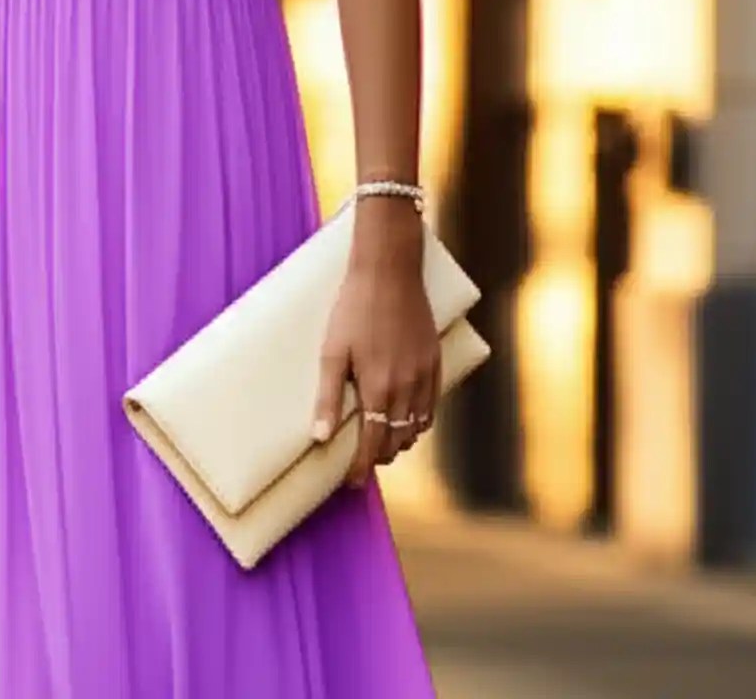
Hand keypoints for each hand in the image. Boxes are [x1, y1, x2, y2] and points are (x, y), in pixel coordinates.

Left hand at [312, 200, 440, 487]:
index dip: (361, 468)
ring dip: (399, 441)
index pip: (372, 444)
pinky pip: (432, 405)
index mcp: (378, 388)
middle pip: (396, 441)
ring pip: (418, 428)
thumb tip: (319, 438)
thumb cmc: (353, 309)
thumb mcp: (332, 352)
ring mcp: (425, 374)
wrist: (390, 271)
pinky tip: (406, 420)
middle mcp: (406, 387)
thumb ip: (326, 397)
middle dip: (378, 457)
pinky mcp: (435, 361)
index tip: (351, 483)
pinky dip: (419, 422)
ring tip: (380, 444)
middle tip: (360, 464)